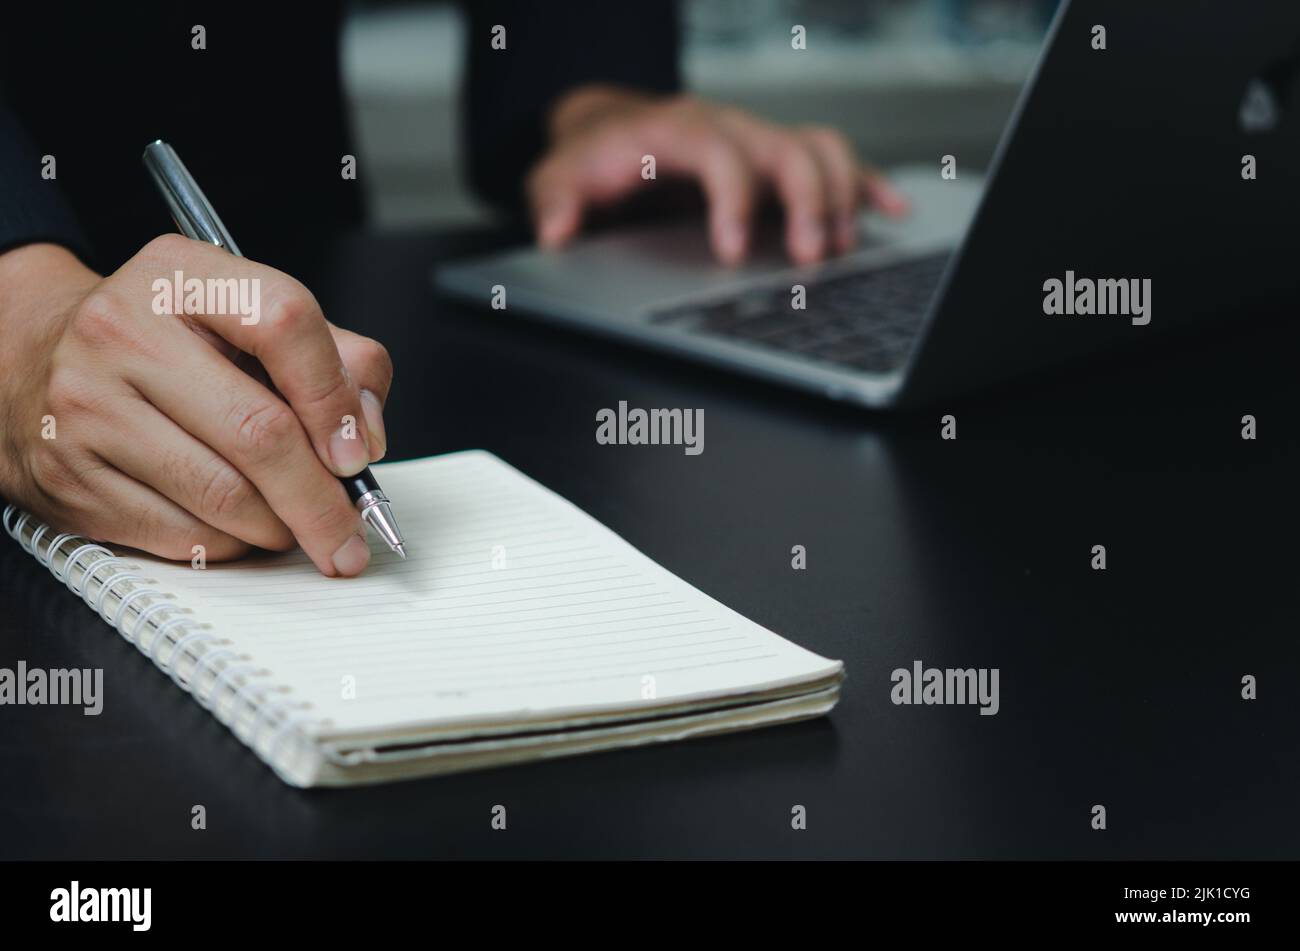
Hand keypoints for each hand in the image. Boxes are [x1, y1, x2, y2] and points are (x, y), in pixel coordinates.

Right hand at [0, 238, 392, 576]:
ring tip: (297, 526)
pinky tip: (241, 530)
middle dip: (322, 499)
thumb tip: (368, 434)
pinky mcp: (70, 477)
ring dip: (281, 527)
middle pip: (259, 431)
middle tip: (352, 534)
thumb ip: (333, 358)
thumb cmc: (170, 345)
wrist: (38, 362)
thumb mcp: (247, 319)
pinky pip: (181, 534)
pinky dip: (231, 544)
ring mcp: (88, 406)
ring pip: (223, 495)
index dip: (337, 399)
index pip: (284, 321)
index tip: (360, 454)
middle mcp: (123, 331)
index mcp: (181, 275)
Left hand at [527, 85, 909, 265]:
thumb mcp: (560, 175)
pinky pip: (837, 162)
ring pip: (821, 151)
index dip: (732, 200)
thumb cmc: (595, 159)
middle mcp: (732, 128)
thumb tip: (556, 231)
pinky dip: (867, 185)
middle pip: (789, 150)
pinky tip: (892, 212)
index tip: (731, 251)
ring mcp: (762, 141)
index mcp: (680, 129)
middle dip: (806, 204)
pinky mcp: (780, 161)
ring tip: (841, 249)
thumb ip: (555, 200)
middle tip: (807, 259)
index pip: (720, 153)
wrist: (615, 132)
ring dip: (841, 198)